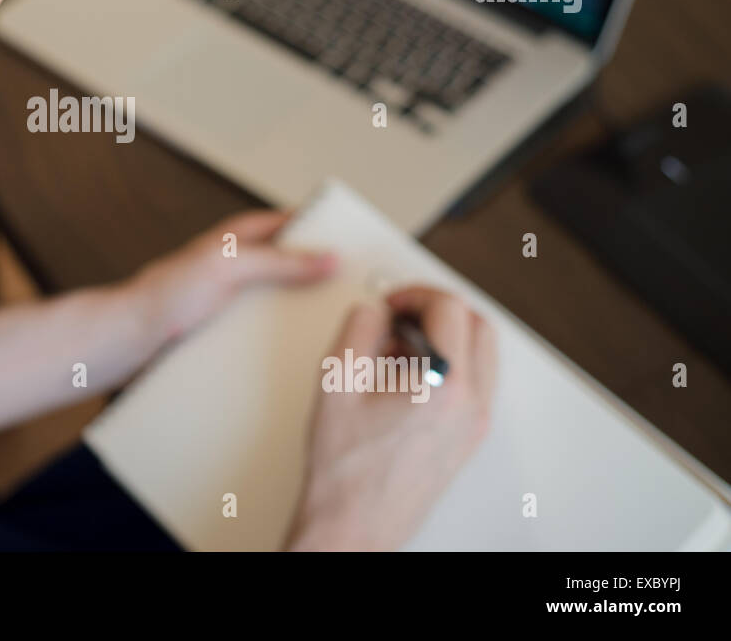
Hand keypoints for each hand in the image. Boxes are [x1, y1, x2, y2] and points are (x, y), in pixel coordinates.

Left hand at [123, 209, 336, 349]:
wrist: (130, 338)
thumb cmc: (164, 293)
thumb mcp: (228, 267)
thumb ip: (277, 260)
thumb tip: (326, 257)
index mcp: (240, 237)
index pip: (293, 223)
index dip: (324, 230)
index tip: (357, 242)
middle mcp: (240, 264)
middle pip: (293, 264)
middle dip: (321, 276)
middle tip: (355, 290)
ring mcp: (235, 297)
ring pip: (282, 300)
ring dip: (302, 312)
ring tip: (332, 325)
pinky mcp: (228, 327)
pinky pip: (266, 329)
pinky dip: (283, 337)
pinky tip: (298, 351)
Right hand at [288, 285, 496, 550]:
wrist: (353, 525)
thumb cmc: (345, 469)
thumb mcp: (336, 381)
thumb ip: (358, 329)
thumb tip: (374, 313)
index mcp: (443, 384)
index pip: (448, 309)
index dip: (414, 293)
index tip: (390, 302)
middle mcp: (470, 404)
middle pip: (477, 325)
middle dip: (437, 309)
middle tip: (400, 314)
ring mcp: (474, 424)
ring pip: (483, 353)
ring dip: (448, 335)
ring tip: (402, 344)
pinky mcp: (468, 439)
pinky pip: (476, 382)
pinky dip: (452, 363)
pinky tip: (410, 374)